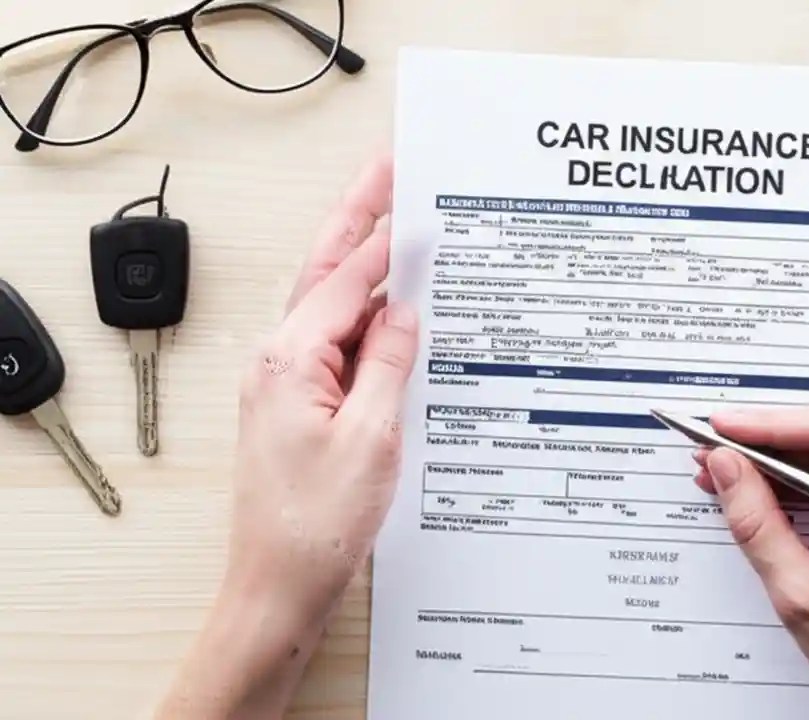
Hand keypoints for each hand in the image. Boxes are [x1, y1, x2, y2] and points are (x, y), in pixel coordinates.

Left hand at [225, 153, 416, 632]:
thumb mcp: (372, 437)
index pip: (344, 280)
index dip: (382, 235)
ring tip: (392, 225)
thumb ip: (390, 364)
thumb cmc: (314, 524)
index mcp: (289, 360)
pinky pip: (339, 349)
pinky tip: (393, 317)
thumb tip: (405, 313)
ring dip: (361, 267)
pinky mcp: (299, 409)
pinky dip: (367, 323)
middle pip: (324, 274)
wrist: (278, 586)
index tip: (406, 189)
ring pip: (330, 309)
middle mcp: (279, 363)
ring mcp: (286, 385)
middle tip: (384, 173)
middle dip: (356, 220)